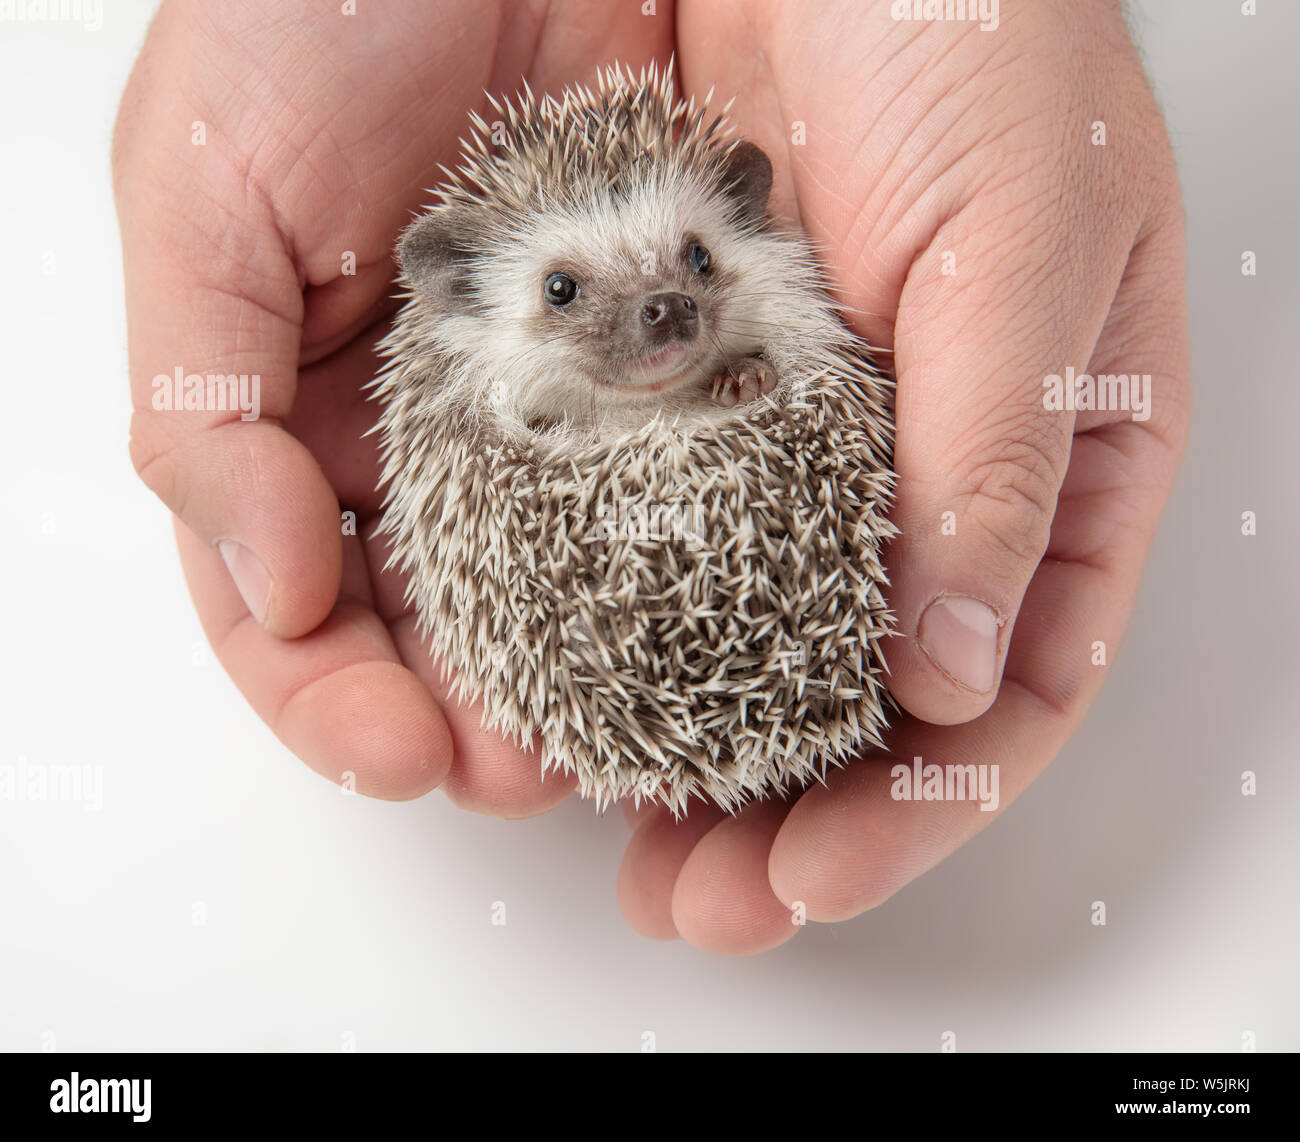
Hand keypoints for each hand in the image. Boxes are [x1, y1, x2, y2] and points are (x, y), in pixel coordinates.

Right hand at [112, 1, 671, 810]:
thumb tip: (264, 575)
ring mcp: (555, 394)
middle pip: (439, 616)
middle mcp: (433, 422)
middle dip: (470, 711)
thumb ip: (199, 398)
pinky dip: (683, 561)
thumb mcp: (200, 190)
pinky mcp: (667, 351)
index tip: (391, 750)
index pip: (295, 601)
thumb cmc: (315, 4)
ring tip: (614, 736)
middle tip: (515, 773)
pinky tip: (704, 619)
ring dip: (581, 671)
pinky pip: (677, 480)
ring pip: (562, 578)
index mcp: (304, 409)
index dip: (329, 693)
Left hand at [617, 0, 1189, 950]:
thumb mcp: (1028, 243)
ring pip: (753, 640)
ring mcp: (800, 439)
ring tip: (629, 843)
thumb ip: (1000, 462)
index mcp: (1052, 455)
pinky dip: (620, 627)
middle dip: (794, 814)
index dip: (925, 799)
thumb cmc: (979, 28)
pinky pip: (654, 538)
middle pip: (869, 693)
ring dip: (695, 749)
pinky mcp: (689, 389)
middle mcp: (922, 469)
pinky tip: (571, 690)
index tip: (825, 874)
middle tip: (706, 901)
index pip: (1010, 678)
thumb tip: (957, 669)